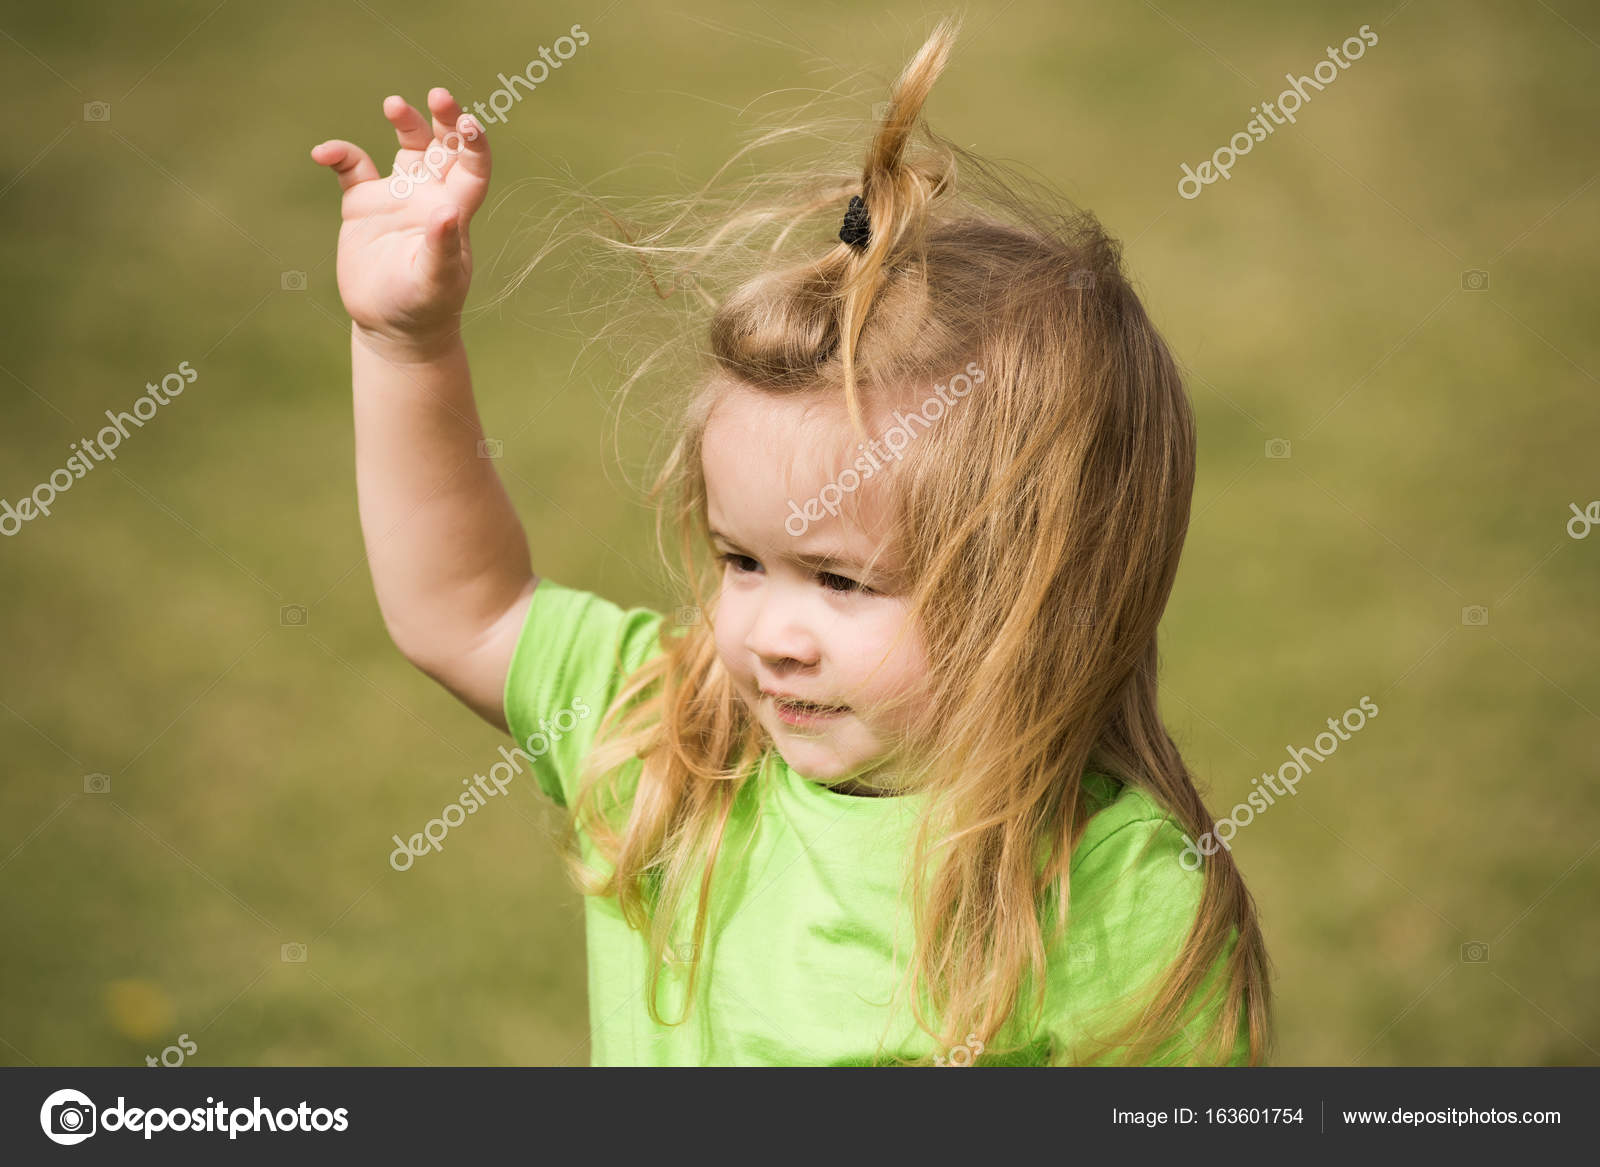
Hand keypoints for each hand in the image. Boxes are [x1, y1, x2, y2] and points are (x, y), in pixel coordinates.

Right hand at [309, 87, 490, 351]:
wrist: (391, 327)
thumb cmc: (424, 308)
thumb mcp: (437, 282)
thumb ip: (443, 248)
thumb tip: (447, 213)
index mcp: (454, 211)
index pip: (472, 168)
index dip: (474, 144)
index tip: (468, 124)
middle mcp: (429, 196)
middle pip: (443, 146)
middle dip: (444, 119)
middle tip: (439, 96)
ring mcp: (396, 197)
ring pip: (406, 146)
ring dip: (404, 121)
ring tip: (395, 104)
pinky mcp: (363, 204)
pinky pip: (352, 168)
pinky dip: (339, 155)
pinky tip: (323, 153)